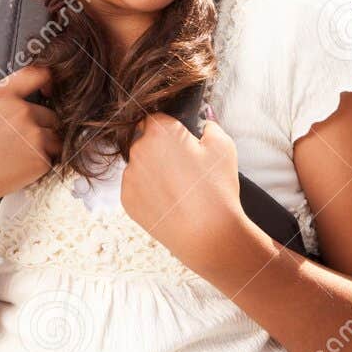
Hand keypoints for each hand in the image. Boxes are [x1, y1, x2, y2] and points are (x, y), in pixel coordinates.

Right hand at [0, 65, 60, 209]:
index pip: (36, 74)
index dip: (46, 80)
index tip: (47, 89)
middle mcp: (21, 111)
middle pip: (49, 114)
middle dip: (40, 126)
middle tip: (22, 142)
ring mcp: (34, 135)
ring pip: (55, 137)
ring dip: (45, 146)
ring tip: (23, 158)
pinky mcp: (40, 159)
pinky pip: (52, 159)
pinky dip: (42, 165)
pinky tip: (23, 170)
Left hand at [121, 116, 249, 271]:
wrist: (206, 233)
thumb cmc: (216, 188)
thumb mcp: (224, 147)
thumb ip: (211, 126)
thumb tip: (206, 120)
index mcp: (160, 131)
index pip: (156, 117)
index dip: (170, 128)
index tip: (182, 142)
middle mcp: (138, 150)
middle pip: (144, 141)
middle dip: (160, 149)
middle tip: (183, 167)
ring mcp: (129, 176)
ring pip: (139, 165)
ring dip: (153, 170)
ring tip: (178, 188)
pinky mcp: (126, 200)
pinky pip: (136, 188)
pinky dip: (148, 192)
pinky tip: (169, 202)